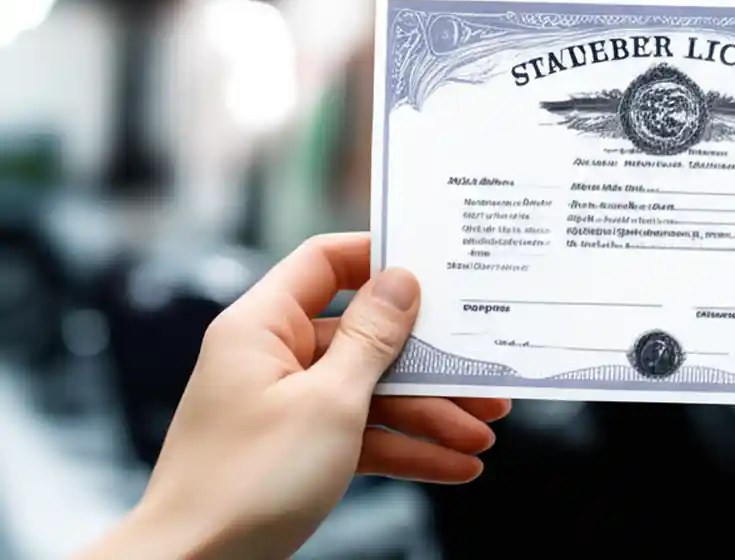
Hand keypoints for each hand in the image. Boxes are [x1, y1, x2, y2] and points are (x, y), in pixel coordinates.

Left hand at [81, 233, 510, 559]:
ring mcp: (286, 405)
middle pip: (364, 338)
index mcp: (262, 326)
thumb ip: (372, 339)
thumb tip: (401, 281)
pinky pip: (361, 435)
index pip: (325, 262)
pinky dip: (405, 449)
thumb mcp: (329, 403)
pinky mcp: (298, 448)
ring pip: (371, 393)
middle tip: (482, 375)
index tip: (435, 268)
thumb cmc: (246, 482)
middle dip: (429, 364)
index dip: (380, 257)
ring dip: (428, 416)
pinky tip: (452, 465)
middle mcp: (272, 357)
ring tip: (481, 435)